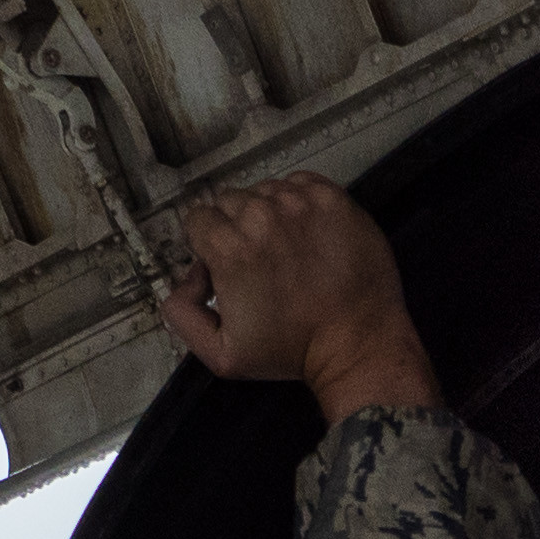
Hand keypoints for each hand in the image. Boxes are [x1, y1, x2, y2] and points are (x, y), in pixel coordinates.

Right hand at [161, 176, 441, 424]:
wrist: (358, 347)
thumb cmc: (293, 353)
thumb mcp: (221, 354)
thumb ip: (181, 312)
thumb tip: (188, 274)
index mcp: (229, 247)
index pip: (199, 220)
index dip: (210, 244)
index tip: (230, 264)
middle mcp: (261, 216)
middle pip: (230, 202)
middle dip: (238, 227)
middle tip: (263, 261)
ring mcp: (299, 203)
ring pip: (265, 191)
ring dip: (270, 214)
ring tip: (290, 250)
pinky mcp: (332, 200)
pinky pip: (301, 183)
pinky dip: (300, 202)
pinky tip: (309, 235)